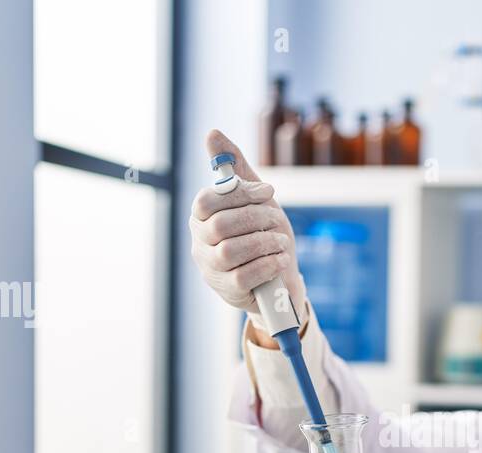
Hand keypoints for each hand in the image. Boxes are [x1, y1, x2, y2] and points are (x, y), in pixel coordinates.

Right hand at [189, 130, 306, 325]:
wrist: (280, 277)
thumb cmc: (263, 234)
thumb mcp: (255, 198)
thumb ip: (235, 168)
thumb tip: (211, 133)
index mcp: (202, 217)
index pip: (207, 200)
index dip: (240, 193)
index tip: (269, 192)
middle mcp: (200, 243)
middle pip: (221, 225)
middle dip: (256, 218)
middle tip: (277, 220)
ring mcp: (212, 269)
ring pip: (232, 251)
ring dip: (264, 242)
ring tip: (280, 241)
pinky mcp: (229, 291)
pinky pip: (245, 275)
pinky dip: (268, 264)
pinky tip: (281, 259)